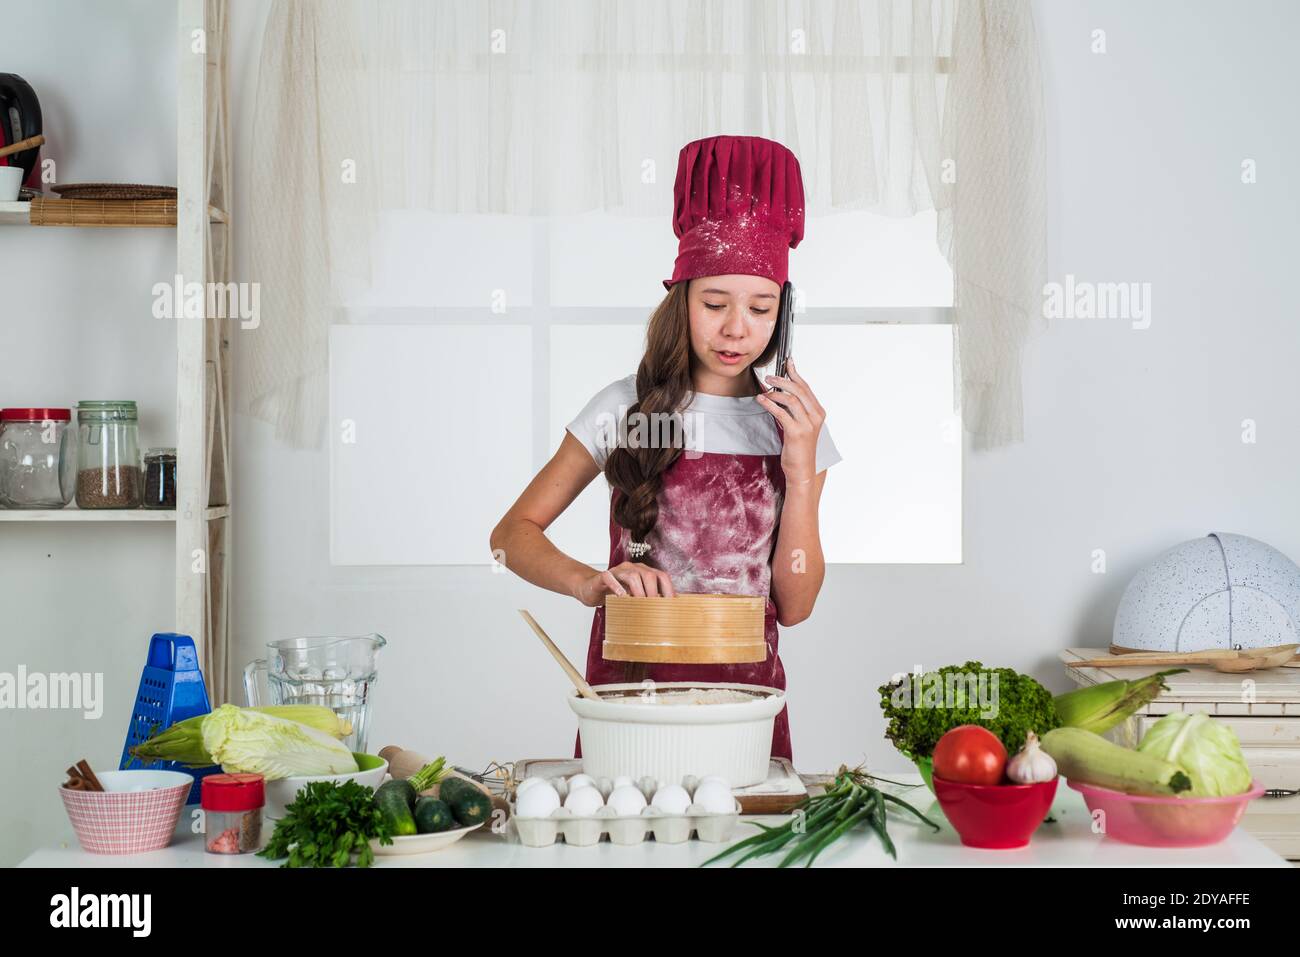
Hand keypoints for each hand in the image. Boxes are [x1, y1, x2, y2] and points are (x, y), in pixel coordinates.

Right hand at [573, 561, 675, 605]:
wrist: (590, 587)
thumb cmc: (614, 594)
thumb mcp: (633, 597)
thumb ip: (647, 601)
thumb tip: (665, 615)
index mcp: (643, 572)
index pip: (661, 576)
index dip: (669, 589)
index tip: (672, 605)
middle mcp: (632, 568)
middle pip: (649, 575)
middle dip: (654, 592)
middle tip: (655, 609)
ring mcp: (617, 571)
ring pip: (632, 575)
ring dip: (638, 591)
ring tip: (640, 605)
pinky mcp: (603, 576)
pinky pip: (610, 578)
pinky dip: (616, 586)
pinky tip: (621, 597)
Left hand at [755, 357, 825, 484]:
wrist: (802, 469)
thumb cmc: (799, 448)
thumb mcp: (801, 425)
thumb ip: (795, 410)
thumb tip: (781, 393)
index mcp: (818, 412)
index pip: (806, 388)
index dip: (795, 374)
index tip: (788, 362)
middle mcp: (815, 416)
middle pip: (799, 390)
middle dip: (783, 379)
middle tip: (770, 376)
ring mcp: (807, 424)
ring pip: (791, 399)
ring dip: (776, 390)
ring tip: (766, 387)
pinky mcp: (796, 433)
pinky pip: (781, 413)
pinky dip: (770, 403)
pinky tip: (762, 399)